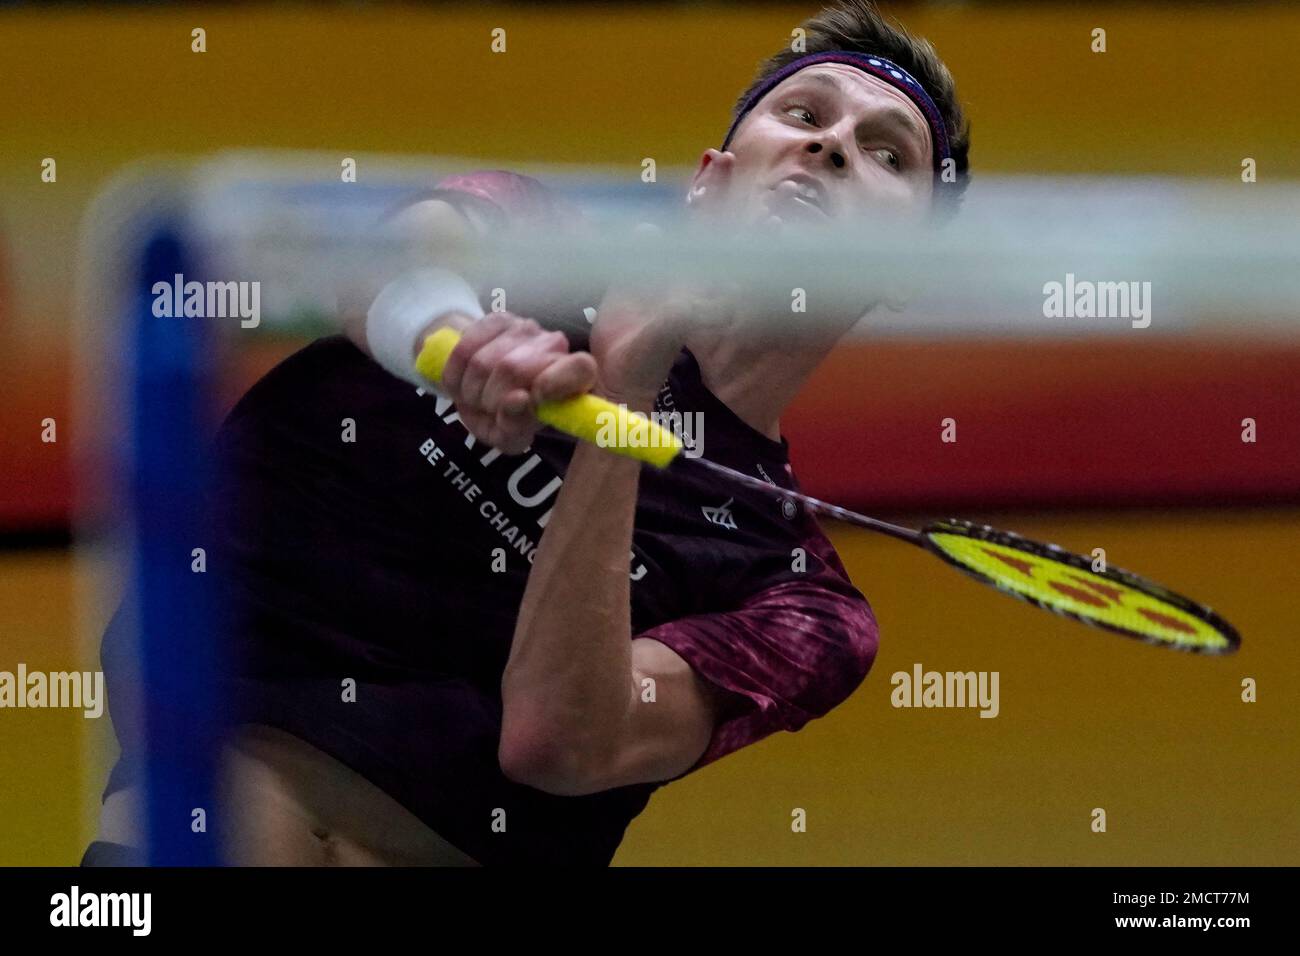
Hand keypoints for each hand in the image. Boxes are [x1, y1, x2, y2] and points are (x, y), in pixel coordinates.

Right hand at [437, 312, 597, 453]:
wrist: (481, 390)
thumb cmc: (505, 418)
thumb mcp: (510, 435)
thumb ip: (516, 425)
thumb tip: (518, 399)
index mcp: (573, 379)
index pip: (580, 368)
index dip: (555, 382)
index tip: (532, 399)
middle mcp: (555, 345)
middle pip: (513, 369)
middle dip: (491, 398)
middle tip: (489, 409)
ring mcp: (526, 329)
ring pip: (483, 362)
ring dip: (471, 389)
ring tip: (478, 398)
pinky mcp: (497, 319)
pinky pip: (464, 348)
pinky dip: (455, 374)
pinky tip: (464, 382)